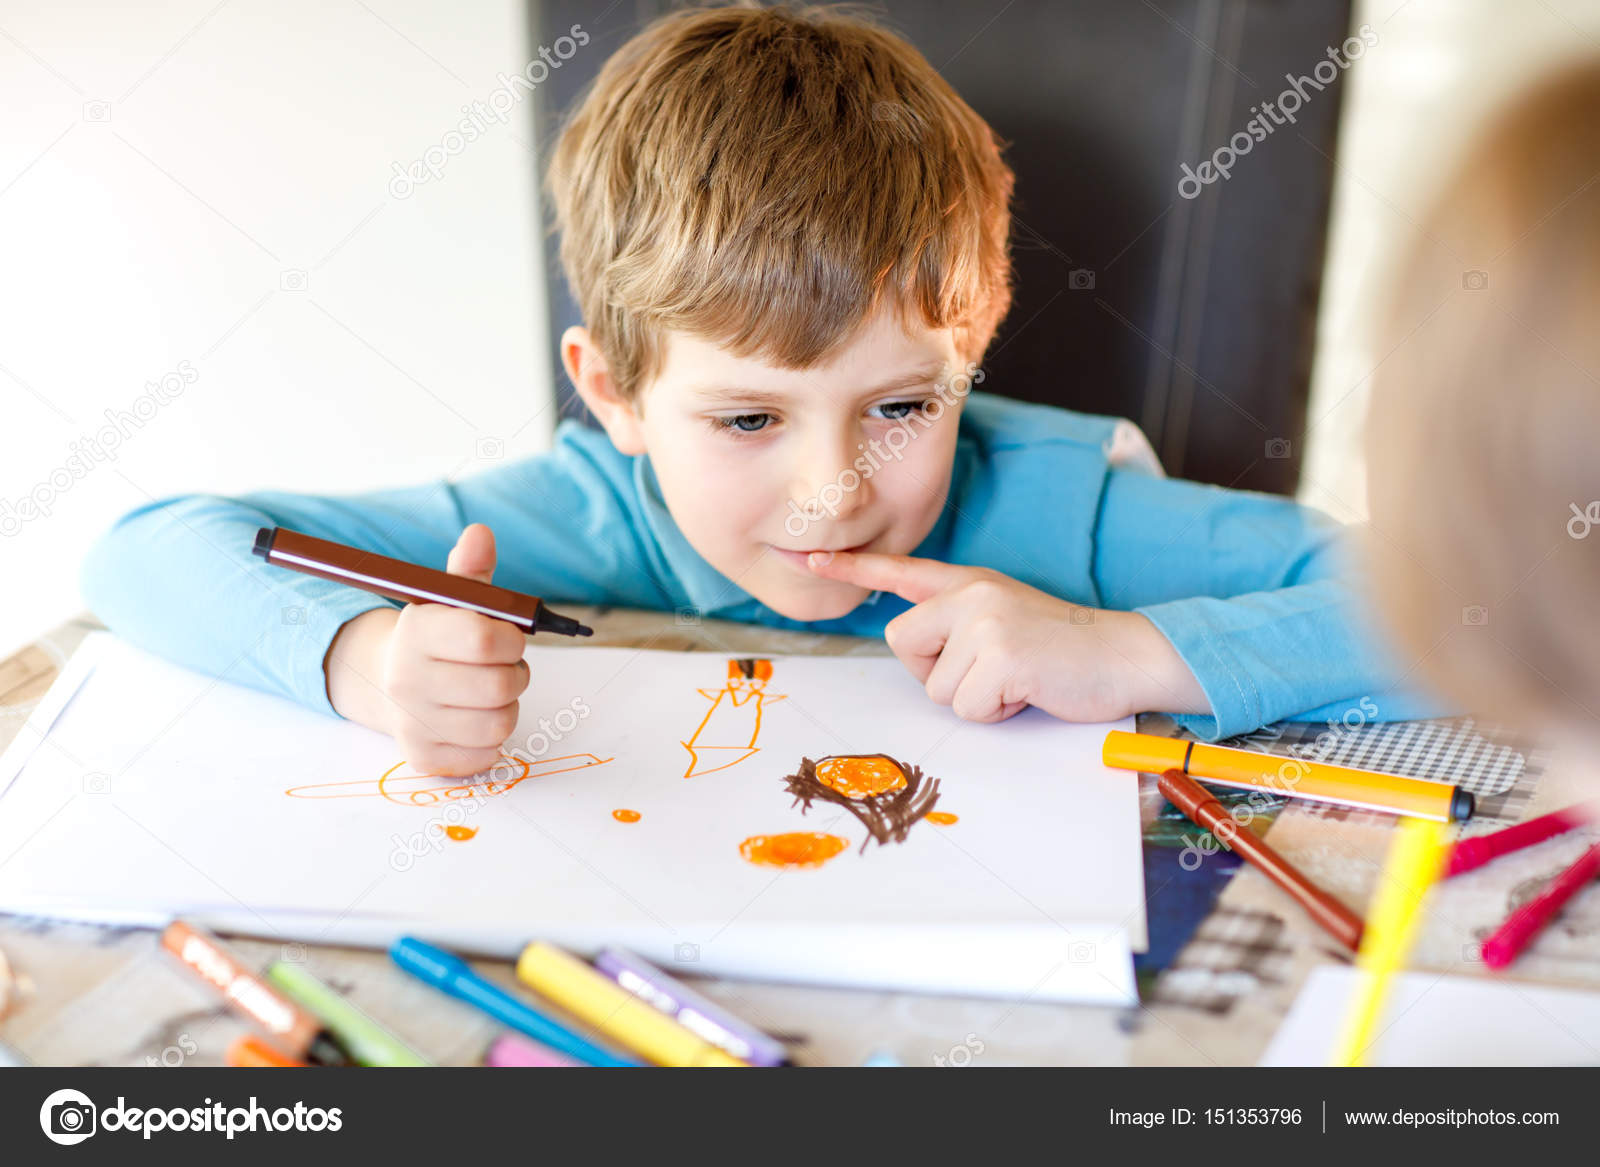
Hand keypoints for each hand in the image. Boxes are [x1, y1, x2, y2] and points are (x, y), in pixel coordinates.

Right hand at [324, 524, 530, 775]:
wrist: (386, 681)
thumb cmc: (435, 637)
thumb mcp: (449, 599)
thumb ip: (469, 571)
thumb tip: (480, 534)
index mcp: (416, 634)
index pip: (484, 640)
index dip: (512, 640)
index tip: (509, 638)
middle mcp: (407, 681)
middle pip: (499, 687)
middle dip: (516, 674)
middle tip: (505, 667)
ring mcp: (412, 723)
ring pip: (499, 724)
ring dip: (508, 706)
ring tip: (490, 691)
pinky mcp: (423, 757)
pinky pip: (487, 755)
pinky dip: (492, 739)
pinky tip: (475, 718)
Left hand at [805, 550, 1207, 723]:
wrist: (1122, 654)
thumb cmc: (1059, 650)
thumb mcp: (1002, 618)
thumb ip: (957, 622)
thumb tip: (915, 651)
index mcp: (969, 582)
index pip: (901, 570)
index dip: (853, 567)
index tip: (811, 558)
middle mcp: (971, 593)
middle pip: (904, 645)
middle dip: (939, 672)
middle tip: (989, 669)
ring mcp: (985, 622)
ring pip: (935, 686)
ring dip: (974, 698)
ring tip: (1016, 678)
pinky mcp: (1001, 656)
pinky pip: (965, 706)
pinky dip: (996, 712)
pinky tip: (1027, 690)